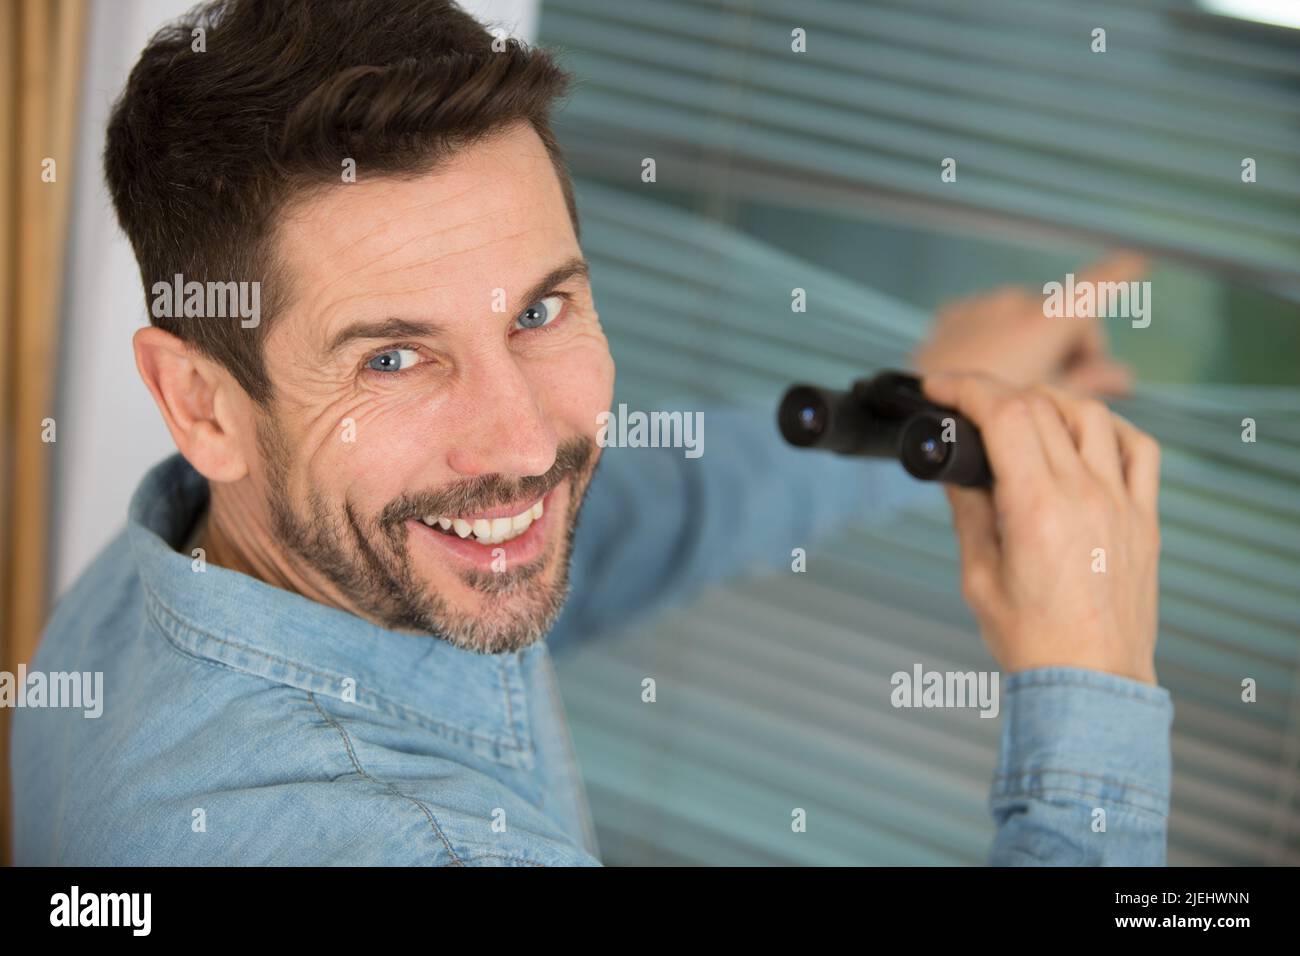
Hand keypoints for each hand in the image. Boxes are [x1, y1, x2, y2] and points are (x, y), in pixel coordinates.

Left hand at [913, 253, 1146, 396]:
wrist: (923, 413)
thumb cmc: (990, 414)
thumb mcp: (1051, 403)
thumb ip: (1094, 383)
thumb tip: (1125, 375)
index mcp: (1045, 321)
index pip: (1097, 285)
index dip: (1121, 273)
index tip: (1140, 260)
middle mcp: (1015, 302)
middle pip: (1062, 317)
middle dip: (1070, 347)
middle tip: (1064, 387)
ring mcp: (982, 306)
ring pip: (1023, 318)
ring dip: (1031, 342)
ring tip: (1019, 384)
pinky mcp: (954, 314)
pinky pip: (989, 320)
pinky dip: (997, 337)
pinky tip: (990, 369)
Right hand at [922, 371, 1161, 684]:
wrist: (1090, 683)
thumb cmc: (1031, 640)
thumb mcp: (978, 575)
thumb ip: (969, 510)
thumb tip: (958, 467)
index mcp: (1036, 509)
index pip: (1004, 414)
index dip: (966, 387)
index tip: (940, 386)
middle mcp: (1084, 496)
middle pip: (1041, 406)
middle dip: (995, 392)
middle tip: (967, 404)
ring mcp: (1121, 504)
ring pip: (1092, 416)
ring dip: (1051, 402)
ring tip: (1022, 414)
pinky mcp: (1145, 518)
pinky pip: (1140, 449)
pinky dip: (1109, 429)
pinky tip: (1084, 437)